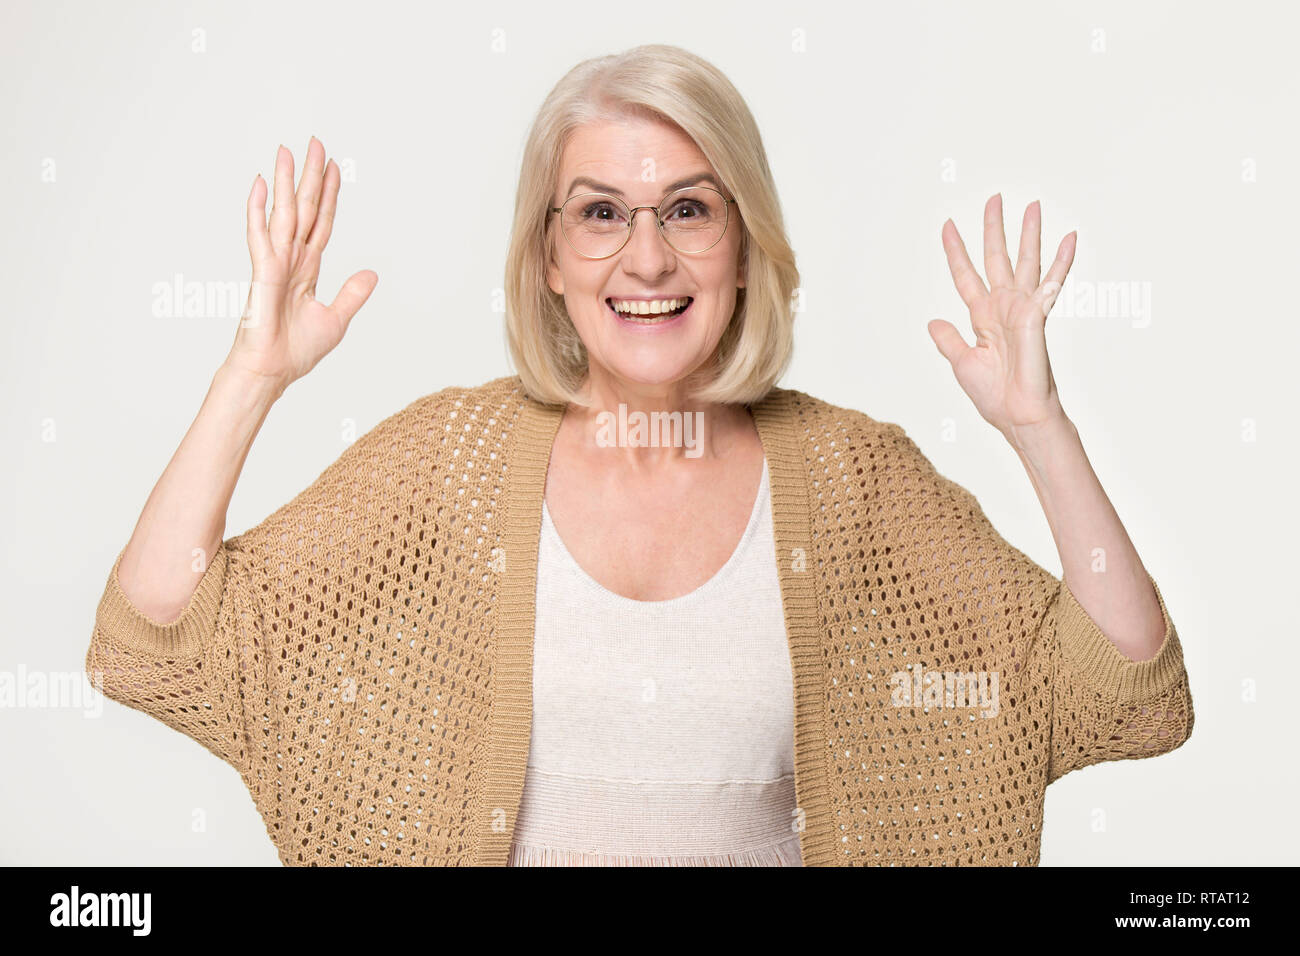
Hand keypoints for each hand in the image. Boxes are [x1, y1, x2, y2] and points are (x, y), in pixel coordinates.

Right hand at [226, 138, 377, 397]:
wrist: (272, 372)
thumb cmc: (295, 351)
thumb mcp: (336, 320)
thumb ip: (352, 294)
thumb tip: (371, 274)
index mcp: (307, 269)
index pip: (321, 223)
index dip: (328, 196)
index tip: (334, 168)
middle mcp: (290, 260)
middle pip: (303, 209)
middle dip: (310, 177)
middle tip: (316, 143)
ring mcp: (274, 264)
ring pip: (282, 213)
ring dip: (285, 182)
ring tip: (288, 150)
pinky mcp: (262, 273)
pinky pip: (260, 235)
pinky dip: (258, 209)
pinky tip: (260, 184)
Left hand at [927, 194, 1074, 447]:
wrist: (1016, 414)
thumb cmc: (995, 395)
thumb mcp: (962, 363)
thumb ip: (949, 340)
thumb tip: (933, 321)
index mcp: (982, 317)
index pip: (966, 275)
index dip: (955, 250)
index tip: (947, 225)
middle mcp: (1003, 307)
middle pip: (996, 257)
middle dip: (993, 228)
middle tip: (994, 198)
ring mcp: (1022, 309)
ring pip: (1026, 261)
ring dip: (1028, 233)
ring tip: (1032, 205)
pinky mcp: (1037, 316)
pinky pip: (1050, 282)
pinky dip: (1060, 259)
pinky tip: (1069, 237)